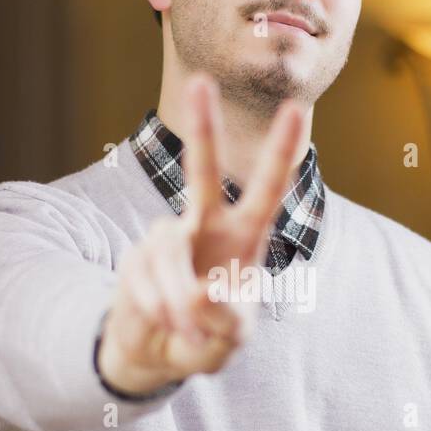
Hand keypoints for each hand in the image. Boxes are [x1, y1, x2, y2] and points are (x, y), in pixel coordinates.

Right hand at [96, 72, 303, 395]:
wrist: (158, 349)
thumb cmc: (208, 334)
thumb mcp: (231, 338)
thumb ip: (228, 321)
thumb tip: (206, 291)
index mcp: (243, 237)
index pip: (267, 190)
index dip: (279, 152)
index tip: (295, 109)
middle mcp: (204, 225)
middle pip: (202, 173)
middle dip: (202, 129)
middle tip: (199, 81)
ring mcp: (166, 238)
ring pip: (171, 256)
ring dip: (180, 302)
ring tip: (186, 329)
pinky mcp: (135, 258)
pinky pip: (147, 280)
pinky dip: (160, 310)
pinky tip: (164, 322)